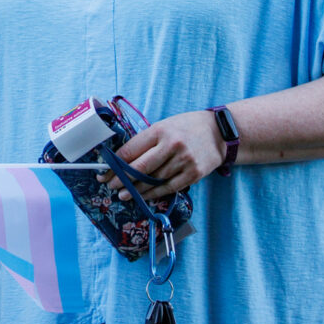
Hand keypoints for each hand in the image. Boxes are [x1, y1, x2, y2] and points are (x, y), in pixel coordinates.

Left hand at [101, 110, 223, 201]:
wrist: (219, 132)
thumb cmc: (186, 128)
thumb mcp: (163, 126)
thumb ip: (146, 141)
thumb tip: (122, 159)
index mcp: (159, 130)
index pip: (131, 150)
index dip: (114, 164)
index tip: (104, 173)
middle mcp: (171, 145)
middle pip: (140, 168)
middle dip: (122, 179)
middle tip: (110, 187)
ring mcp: (184, 161)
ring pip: (154, 180)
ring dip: (136, 190)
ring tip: (124, 195)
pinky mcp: (194, 174)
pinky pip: (169, 187)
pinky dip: (154, 194)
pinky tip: (144, 197)